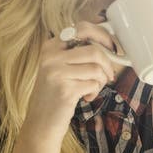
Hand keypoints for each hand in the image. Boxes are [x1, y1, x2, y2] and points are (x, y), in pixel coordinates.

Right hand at [24, 22, 119, 139]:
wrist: (41, 123)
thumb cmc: (56, 95)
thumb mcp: (59, 68)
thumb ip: (76, 54)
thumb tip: (107, 44)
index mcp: (51, 47)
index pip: (82, 29)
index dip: (102, 36)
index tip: (111, 47)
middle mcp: (51, 57)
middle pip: (94, 50)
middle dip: (107, 63)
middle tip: (109, 74)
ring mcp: (57, 73)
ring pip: (96, 68)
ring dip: (101, 81)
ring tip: (93, 88)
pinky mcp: (65, 90)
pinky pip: (94, 84)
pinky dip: (95, 92)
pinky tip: (86, 97)